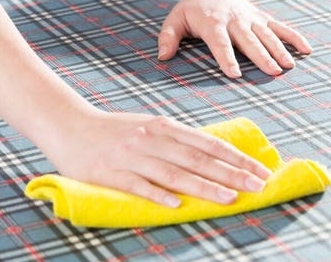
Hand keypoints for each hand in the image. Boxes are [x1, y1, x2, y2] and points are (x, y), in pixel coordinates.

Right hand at [51, 107, 271, 207]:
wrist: (71, 127)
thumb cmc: (114, 131)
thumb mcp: (148, 129)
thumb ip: (176, 142)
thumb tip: (211, 156)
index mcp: (163, 127)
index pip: (207, 144)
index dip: (236, 157)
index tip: (260, 170)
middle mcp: (152, 139)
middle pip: (198, 158)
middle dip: (231, 173)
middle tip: (258, 186)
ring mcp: (133, 157)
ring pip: (175, 173)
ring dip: (204, 186)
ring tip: (230, 198)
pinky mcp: (113, 174)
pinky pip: (139, 186)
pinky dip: (159, 194)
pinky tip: (177, 204)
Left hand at [157, 0, 311, 77]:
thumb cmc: (193, 9)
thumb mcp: (175, 19)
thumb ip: (168, 37)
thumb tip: (162, 57)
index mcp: (212, 23)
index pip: (220, 43)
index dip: (226, 58)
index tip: (235, 73)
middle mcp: (235, 21)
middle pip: (249, 40)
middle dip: (261, 56)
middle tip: (273, 72)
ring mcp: (251, 19)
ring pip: (267, 35)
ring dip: (279, 50)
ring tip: (289, 66)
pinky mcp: (262, 19)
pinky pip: (280, 28)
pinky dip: (294, 37)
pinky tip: (306, 50)